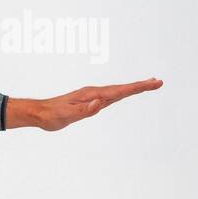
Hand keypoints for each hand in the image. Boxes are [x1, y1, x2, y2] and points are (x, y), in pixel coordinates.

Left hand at [8, 78, 162, 131]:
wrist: (39, 113)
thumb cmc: (52, 116)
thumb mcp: (67, 116)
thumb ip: (84, 110)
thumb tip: (101, 102)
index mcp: (92, 95)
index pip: (119, 91)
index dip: (137, 88)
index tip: (153, 83)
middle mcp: (94, 93)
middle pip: (122, 89)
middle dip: (141, 86)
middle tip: (158, 82)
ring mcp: (92, 96)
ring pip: (117, 91)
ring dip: (133, 88)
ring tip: (148, 84)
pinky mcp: (89, 101)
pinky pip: (110, 96)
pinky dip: (121, 93)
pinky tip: (124, 93)